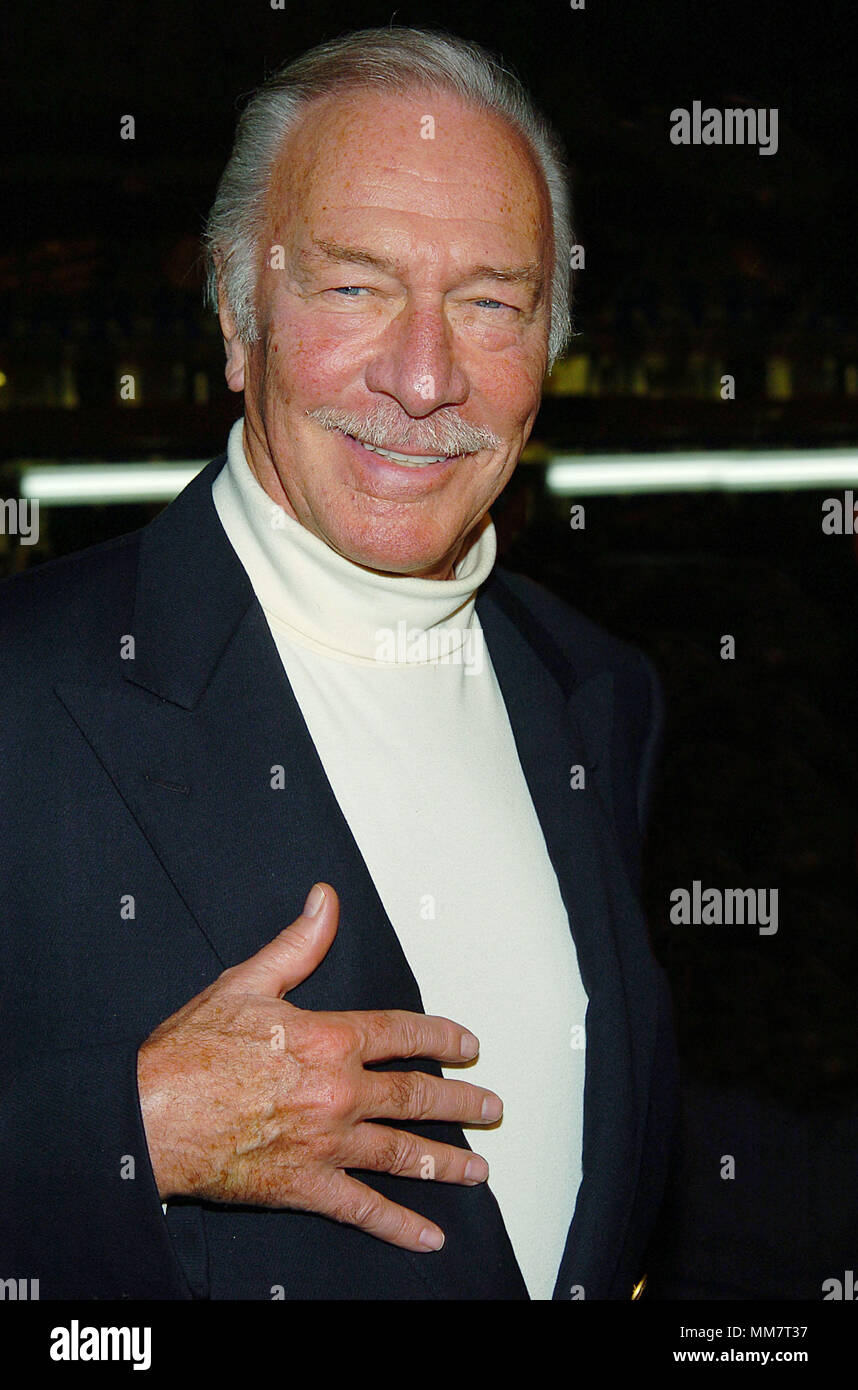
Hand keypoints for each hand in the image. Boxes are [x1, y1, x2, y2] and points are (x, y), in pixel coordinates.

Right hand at [136, 883, 500, 1251]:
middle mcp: (340, 1092)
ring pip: (402, 1153)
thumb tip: (326, 902)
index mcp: (330, 1039)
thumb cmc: (193, 1050)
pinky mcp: (305, 1186)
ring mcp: (327, 1144)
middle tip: (491, 1108)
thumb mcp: (246, 982)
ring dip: (446, 1162)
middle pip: (416, 1096)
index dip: (441, 1036)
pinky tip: (428, 1236)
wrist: (152, 1116)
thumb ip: (297, 944)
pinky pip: (363, 1209)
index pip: (402, 1033)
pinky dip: (399, 1225)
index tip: (467, 1045)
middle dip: (461, 1103)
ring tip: (478, 1171)